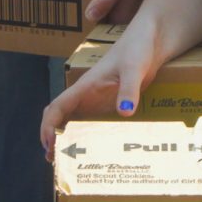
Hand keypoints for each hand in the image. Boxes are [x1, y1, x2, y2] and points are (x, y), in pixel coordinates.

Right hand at [40, 31, 160, 153]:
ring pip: (76, 122)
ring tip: (70, 163)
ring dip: (71, 140)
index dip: (48, 126)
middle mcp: (87, 95)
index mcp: (85, 86)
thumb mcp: (134, 67)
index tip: (49, 144)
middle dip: (53, 138)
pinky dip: (91, 138)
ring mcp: (99, 101)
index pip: (57, 107)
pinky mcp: (112, 104)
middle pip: (61, 118)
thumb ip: (129, 88)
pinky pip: (96, 123)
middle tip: (56, 161)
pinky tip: (99, 152)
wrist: (153, 38)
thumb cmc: (139, 47)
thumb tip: (124, 112)